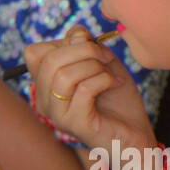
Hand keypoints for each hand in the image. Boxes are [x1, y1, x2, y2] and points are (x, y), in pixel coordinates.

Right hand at [25, 26, 156, 168]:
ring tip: (110, 74)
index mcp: (45, 85)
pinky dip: (104, 80)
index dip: (65, 41)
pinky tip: (115, 84)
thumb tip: (77, 36)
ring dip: (93, 66)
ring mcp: (57, 115)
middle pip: (49, 60)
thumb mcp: (102, 63)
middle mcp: (44, 101)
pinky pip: (84, 90)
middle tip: (106, 58)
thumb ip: (85, 45)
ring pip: (63, 75)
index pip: (35, 52)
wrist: (134, 134)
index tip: (90, 47)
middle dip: (83, 50)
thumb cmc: (117, 99)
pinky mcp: (74, 125)